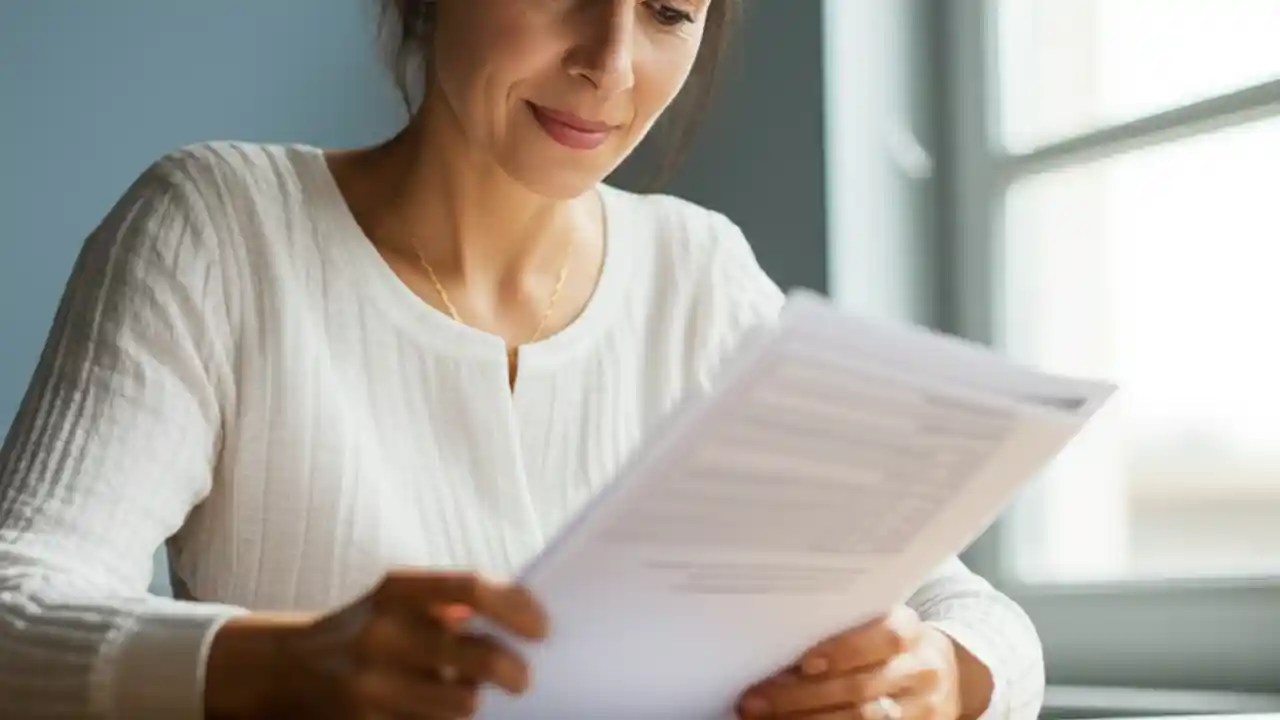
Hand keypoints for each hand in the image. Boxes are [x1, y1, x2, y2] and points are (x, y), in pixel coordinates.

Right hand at [205, 569, 548, 718]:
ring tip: (472, 697)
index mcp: (397, 590)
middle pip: (475, 657)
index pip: (471, 587)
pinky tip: (442, 713)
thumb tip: (528, 619)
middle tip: (523, 679)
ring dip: (474, 703)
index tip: (543, 629)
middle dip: (512, 671)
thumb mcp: (401, 600)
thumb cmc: (370, 629)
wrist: (287, 669)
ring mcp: (368, 685)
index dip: (516, 607)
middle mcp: (381, 633)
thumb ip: (454, 604)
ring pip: (459, 705)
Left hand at [736, 605, 968, 719]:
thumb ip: (838, 633)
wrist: (943, 677)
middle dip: (802, 697)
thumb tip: (771, 649)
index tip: (804, 663)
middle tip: (755, 701)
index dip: (844, 650)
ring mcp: (924, 709)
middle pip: (861, 687)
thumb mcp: (877, 626)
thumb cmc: (888, 646)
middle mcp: (921, 670)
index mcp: (911, 631)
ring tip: (768, 719)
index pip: (884, 636)